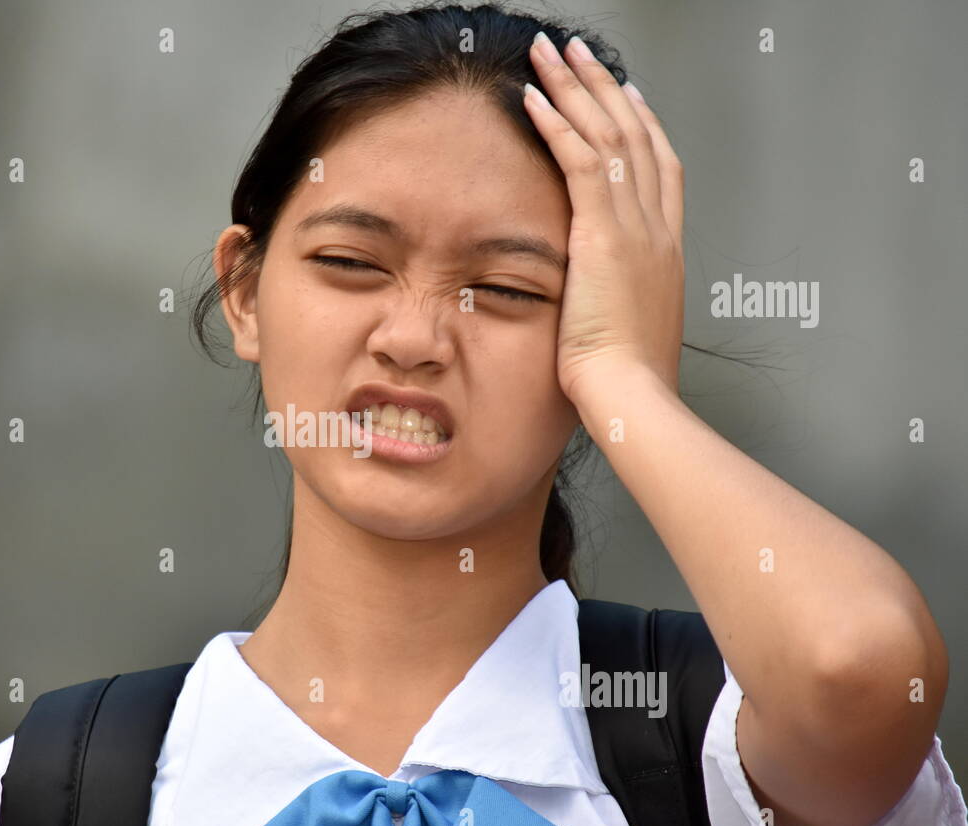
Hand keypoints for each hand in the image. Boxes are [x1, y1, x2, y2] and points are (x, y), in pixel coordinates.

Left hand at [522, 32, 685, 405]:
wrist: (632, 396)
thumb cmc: (624, 382)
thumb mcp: (629, 330)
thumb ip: (618, 302)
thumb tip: (601, 303)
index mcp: (666, 250)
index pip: (661, 168)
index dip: (643, 125)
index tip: (625, 95)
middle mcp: (658, 228)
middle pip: (637, 135)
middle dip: (605, 87)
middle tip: (578, 52)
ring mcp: (637, 227)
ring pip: (608, 135)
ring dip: (576, 87)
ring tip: (549, 53)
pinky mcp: (604, 234)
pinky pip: (580, 162)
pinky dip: (558, 125)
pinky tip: (535, 98)